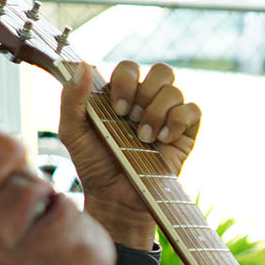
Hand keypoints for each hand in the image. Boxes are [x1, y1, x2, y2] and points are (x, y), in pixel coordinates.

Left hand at [57, 59, 201, 224]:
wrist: (116, 198)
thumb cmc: (94, 166)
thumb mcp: (72, 132)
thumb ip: (72, 98)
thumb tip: (85, 65)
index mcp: (123, 96)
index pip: (130, 69)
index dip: (126, 81)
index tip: (117, 107)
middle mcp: (148, 103)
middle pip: (162, 72)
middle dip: (146, 91)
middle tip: (131, 117)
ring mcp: (168, 118)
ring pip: (175, 91)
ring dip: (156, 112)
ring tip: (144, 138)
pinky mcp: (185, 135)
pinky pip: (193, 110)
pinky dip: (178, 121)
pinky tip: (163, 139)